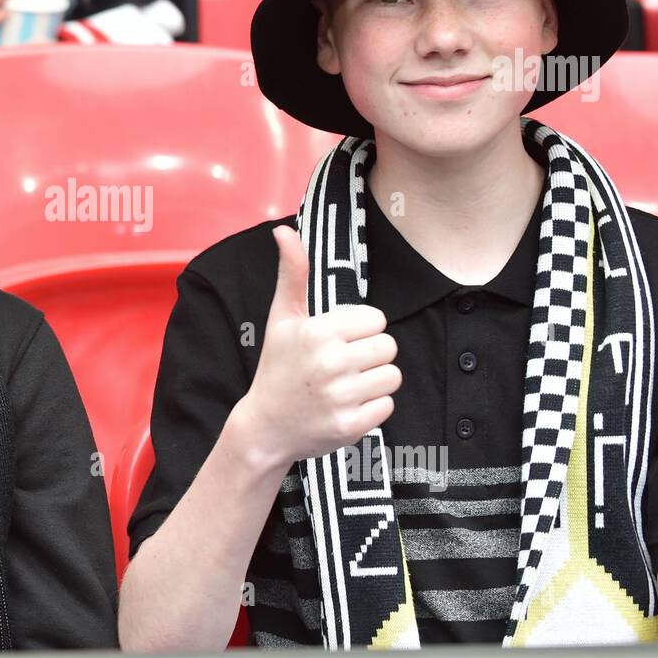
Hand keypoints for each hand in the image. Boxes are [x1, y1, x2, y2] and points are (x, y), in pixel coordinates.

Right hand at [234, 225, 400, 471]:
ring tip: (346, 385)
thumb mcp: (281, 319)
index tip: (337, 341)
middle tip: (342, 365)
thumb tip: (284, 230)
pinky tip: (346, 406)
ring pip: (392, 376)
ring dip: (374, 381)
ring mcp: (341, 397)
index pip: (376, 320)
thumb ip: (292, 273)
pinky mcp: (351, 426)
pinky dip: (372, 407)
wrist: (265, 427)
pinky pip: (387, 405)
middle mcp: (330, 364)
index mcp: (317, 332)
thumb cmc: (277, 367)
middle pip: (388, 346)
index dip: (360, 329)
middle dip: (369, 354)